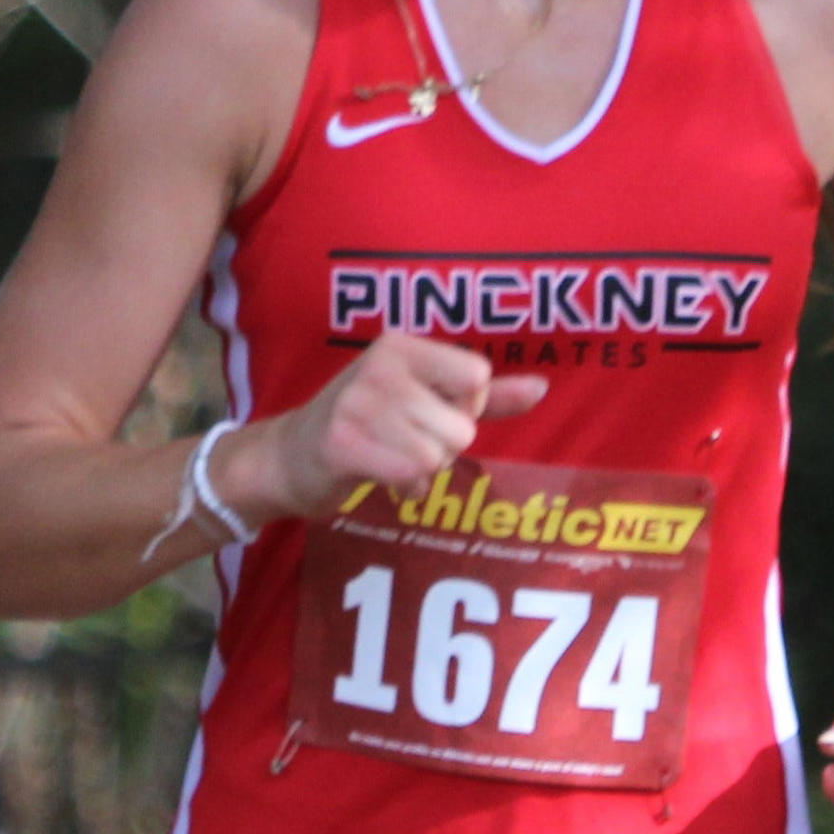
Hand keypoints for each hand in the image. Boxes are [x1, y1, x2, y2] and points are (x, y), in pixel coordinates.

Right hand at [232, 335, 545, 524]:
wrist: (290, 458)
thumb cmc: (367, 425)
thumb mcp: (424, 398)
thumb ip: (485, 395)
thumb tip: (543, 388)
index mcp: (401, 345)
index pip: (477, 377)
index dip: (464, 408)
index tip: (430, 412)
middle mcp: (380, 365)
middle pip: (462, 424)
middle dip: (443, 447)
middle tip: (404, 442)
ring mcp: (358, 403)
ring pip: (439, 453)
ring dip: (424, 471)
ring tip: (391, 460)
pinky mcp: (343, 443)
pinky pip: (412, 474)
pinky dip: (407, 488)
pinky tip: (385, 479)